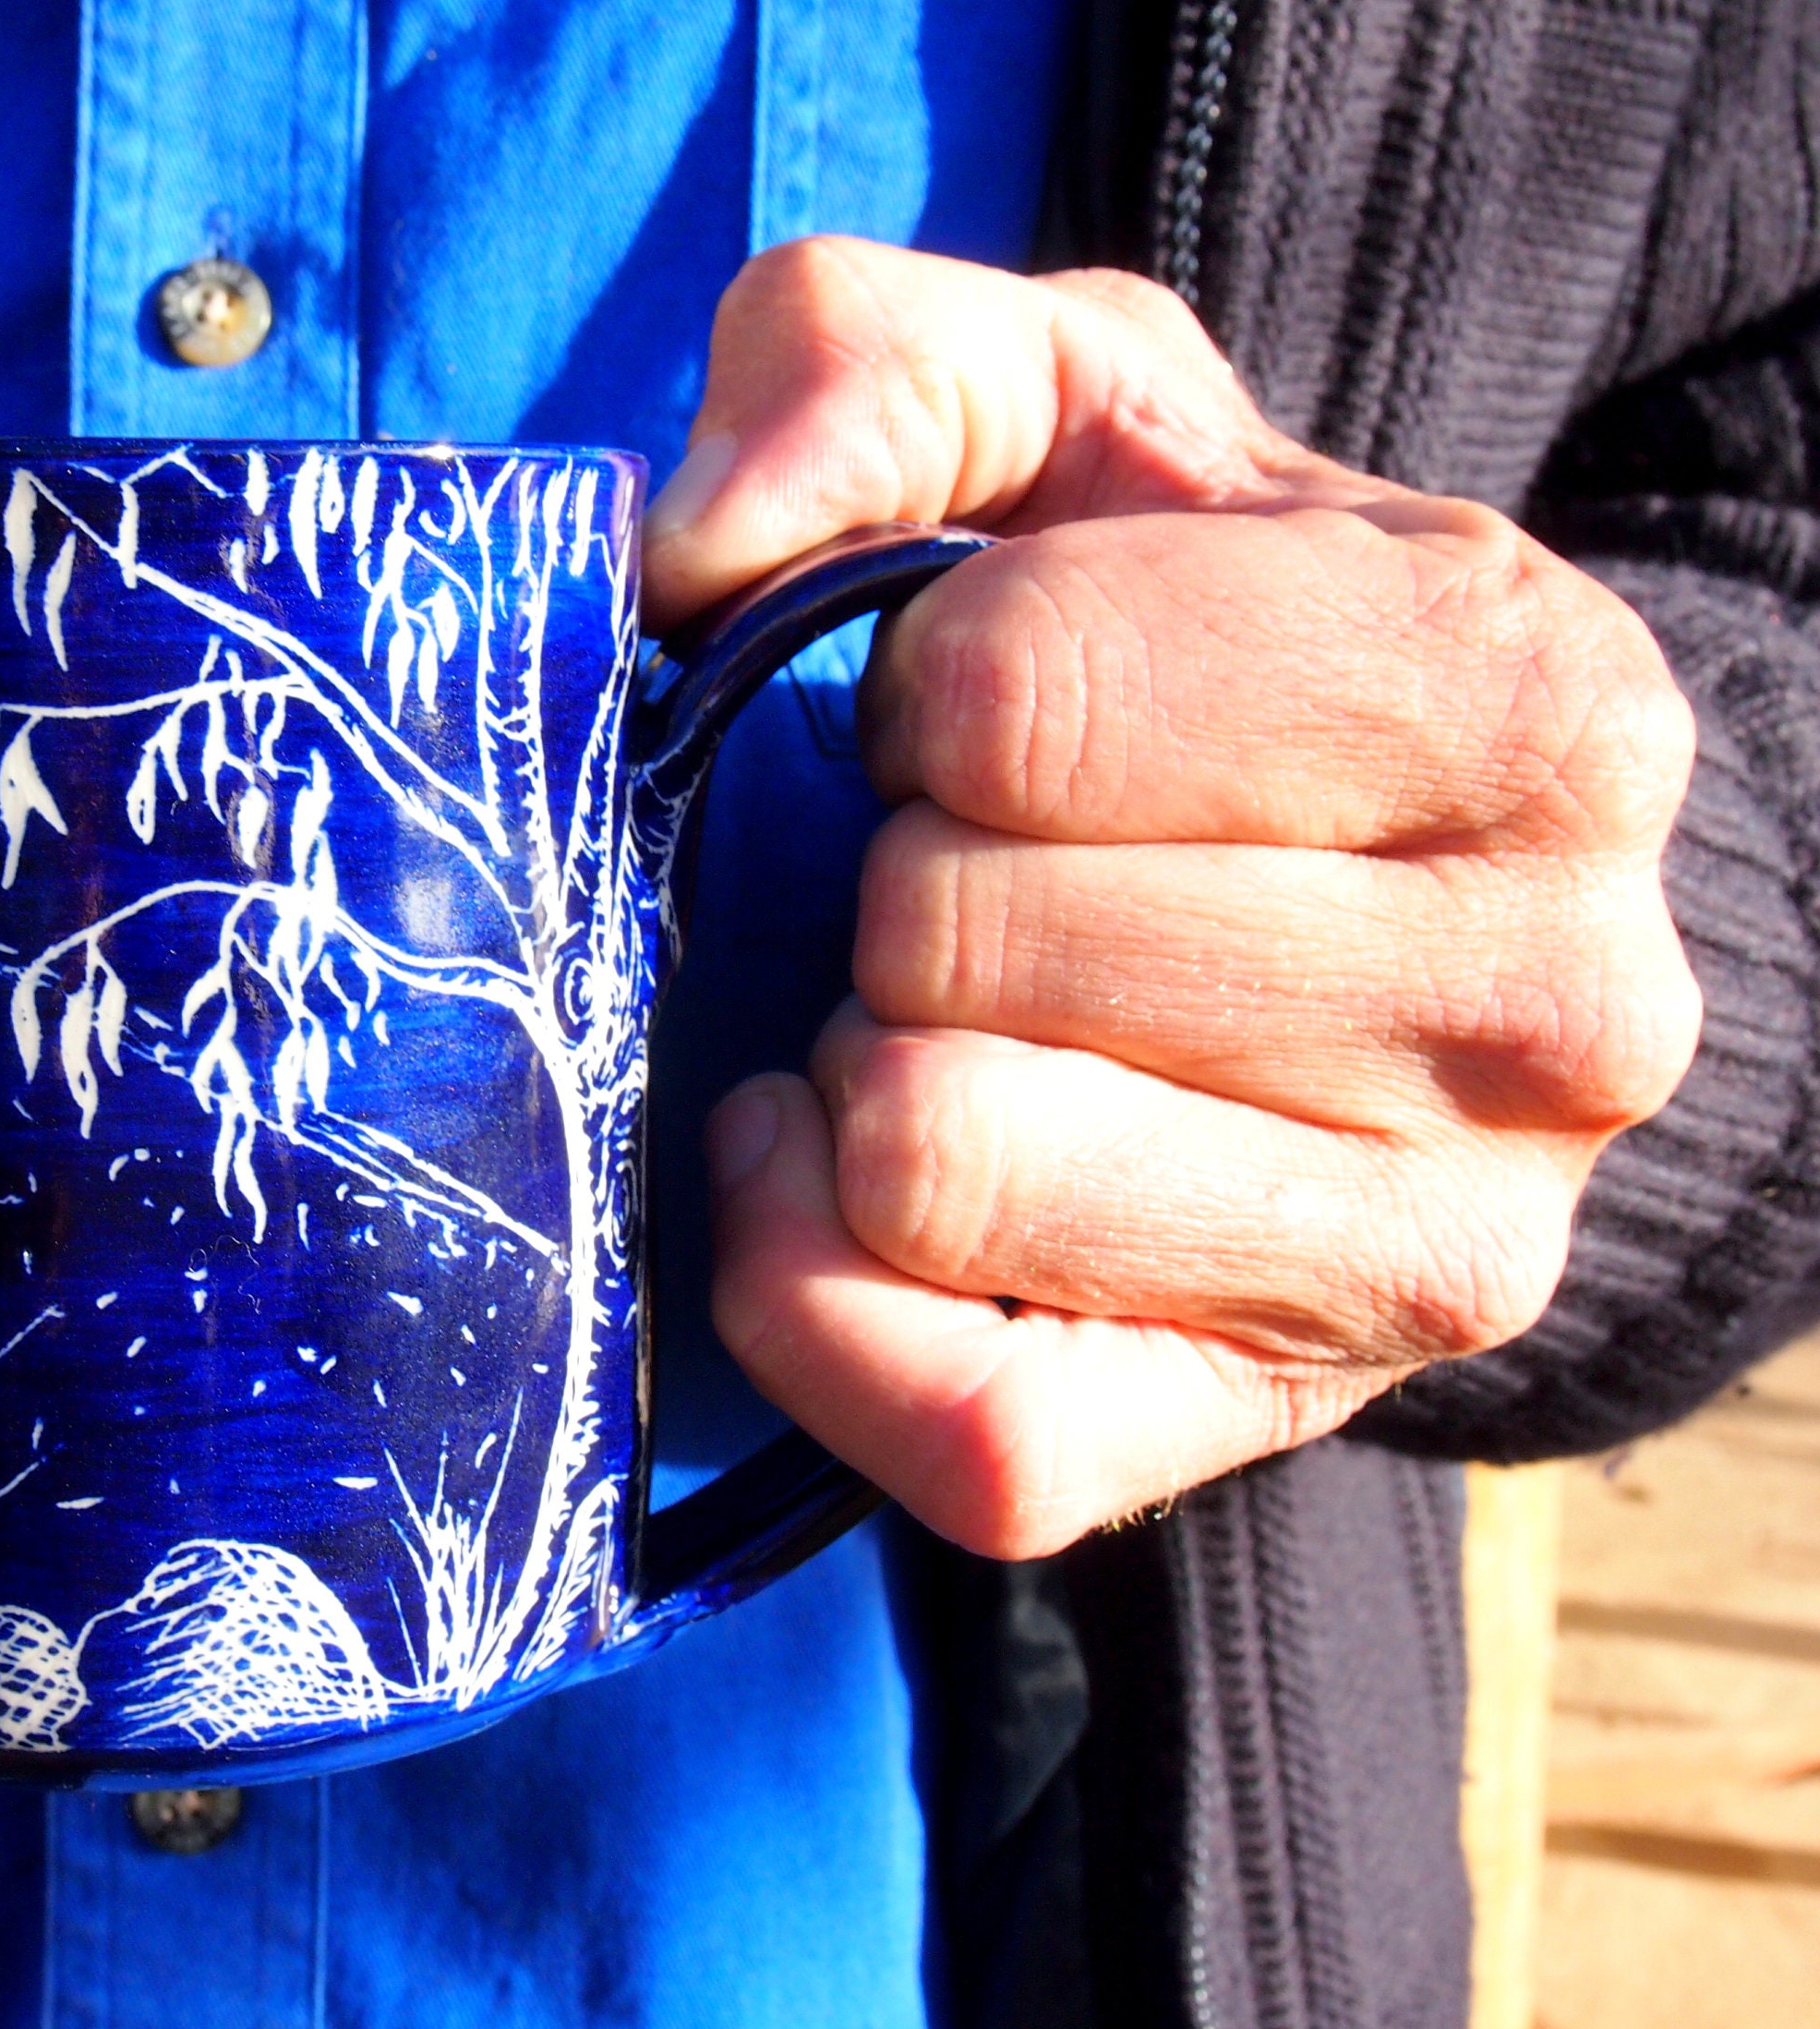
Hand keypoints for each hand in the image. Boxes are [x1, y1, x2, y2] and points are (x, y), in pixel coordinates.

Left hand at [644, 241, 1700, 1558]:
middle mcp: (1554, 1003)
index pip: (1019, 697)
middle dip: (892, 890)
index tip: (980, 717)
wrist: (1330, 911)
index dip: (919, 693)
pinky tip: (832, 1179)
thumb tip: (694, 550)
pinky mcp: (1267, 1429)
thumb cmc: (1179, 640)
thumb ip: (874, 370)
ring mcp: (1437, 1257)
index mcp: (1531, 703)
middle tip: (963, 888)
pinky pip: (969, 1439)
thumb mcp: (1057, 414)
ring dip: (861, 1075)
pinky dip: (813, 1295)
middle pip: (952, 939)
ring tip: (939, 1023)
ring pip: (939, 1175)